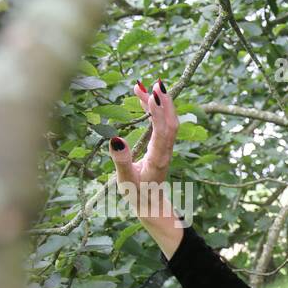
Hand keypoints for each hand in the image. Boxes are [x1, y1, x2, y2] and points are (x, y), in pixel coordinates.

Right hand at [107, 77, 179, 226]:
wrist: (151, 205)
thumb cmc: (138, 195)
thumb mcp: (126, 181)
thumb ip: (122, 162)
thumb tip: (116, 139)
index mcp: (158, 158)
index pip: (163, 131)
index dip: (159, 112)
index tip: (152, 94)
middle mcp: (165, 151)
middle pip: (171, 122)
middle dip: (164, 102)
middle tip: (153, 82)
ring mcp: (165, 148)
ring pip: (168, 122)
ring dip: (159, 103)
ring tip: (142, 86)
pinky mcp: (162, 147)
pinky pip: (162, 125)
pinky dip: (155, 111)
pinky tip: (143, 99)